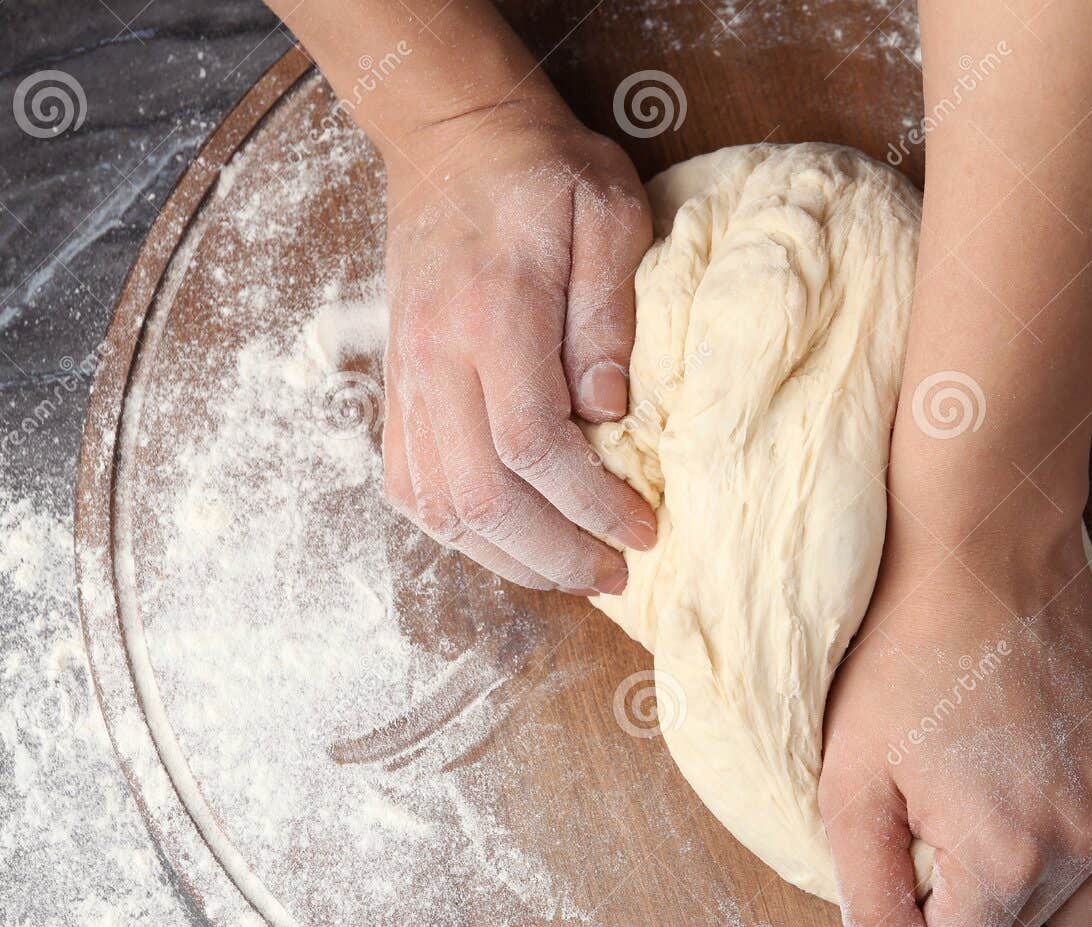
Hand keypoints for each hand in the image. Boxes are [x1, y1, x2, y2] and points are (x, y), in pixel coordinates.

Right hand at [379, 102, 656, 592]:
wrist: (452, 137)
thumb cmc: (542, 173)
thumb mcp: (607, 212)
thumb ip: (610, 313)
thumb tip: (612, 413)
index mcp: (491, 315)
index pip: (532, 446)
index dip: (590, 503)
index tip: (644, 529)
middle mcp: (434, 359)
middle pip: (481, 497)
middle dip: (555, 553)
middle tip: (616, 573)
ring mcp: (406, 377)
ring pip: (438, 506)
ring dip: (508, 556)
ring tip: (572, 571)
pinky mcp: (397, 388)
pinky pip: (411, 486)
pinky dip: (460, 531)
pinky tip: (512, 541)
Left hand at [819, 519, 1091, 926]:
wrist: (983, 557)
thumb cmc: (903, 663)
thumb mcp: (852, 787)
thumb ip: (874, 908)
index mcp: (1003, 859)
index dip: (924, 916)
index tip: (911, 857)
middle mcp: (1084, 843)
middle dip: (977, 896)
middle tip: (946, 811)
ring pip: (1090, 911)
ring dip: (1045, 887)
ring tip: (1005, 809)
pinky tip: (1073, 812)